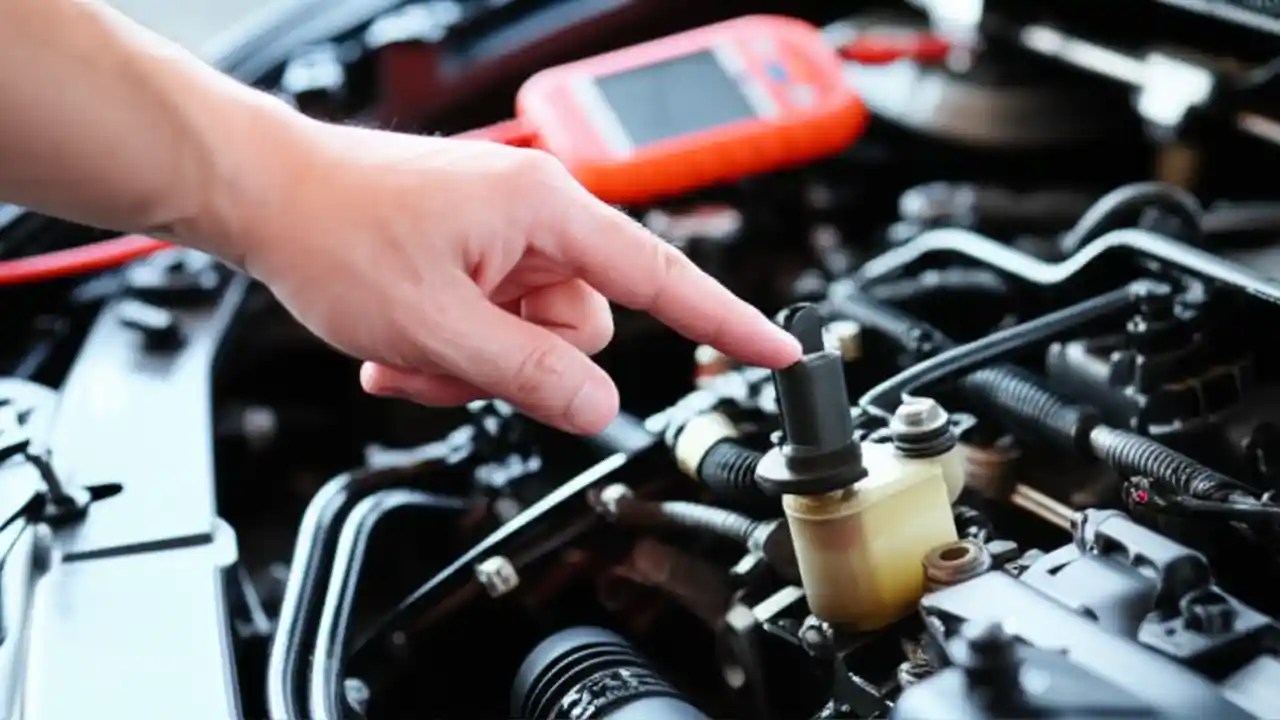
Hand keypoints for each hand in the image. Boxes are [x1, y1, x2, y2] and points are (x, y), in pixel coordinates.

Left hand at [215, 119, 800, 434]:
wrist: (266, 196)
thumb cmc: (337, 230)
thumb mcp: (438, 327)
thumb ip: (530, 374)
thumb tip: (600, 406)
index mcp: (547, 211)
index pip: (660, 278)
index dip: (726, 322)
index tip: (778, 352)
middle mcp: (536, 218)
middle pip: (579, 330)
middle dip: (516, 368)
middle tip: (446, 366)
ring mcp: (503, 237)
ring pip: (530, 337)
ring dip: (471, 364)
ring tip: (406, 352)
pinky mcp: (475, 253)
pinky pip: (494, 323)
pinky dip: (452, 348)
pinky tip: (399, 343)